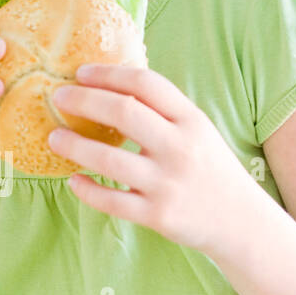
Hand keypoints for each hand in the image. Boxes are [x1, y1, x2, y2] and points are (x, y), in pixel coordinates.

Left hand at [47, 63, 256, 256]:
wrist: (241, 221)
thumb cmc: (210, 170)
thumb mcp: (198, 132)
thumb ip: (163, 112)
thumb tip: (109, 87)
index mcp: (191, 120)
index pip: (146, 84)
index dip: (109, 74)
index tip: (81, 73)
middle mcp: (180, 147)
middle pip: (124, 113)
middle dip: (84, 101)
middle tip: (58, 97)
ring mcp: (168, 183)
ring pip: (108, 159)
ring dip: (74, 146)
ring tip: (54, 138)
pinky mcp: (157, 215)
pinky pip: (111, 200)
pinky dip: (86, 189)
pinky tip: (73, 180)